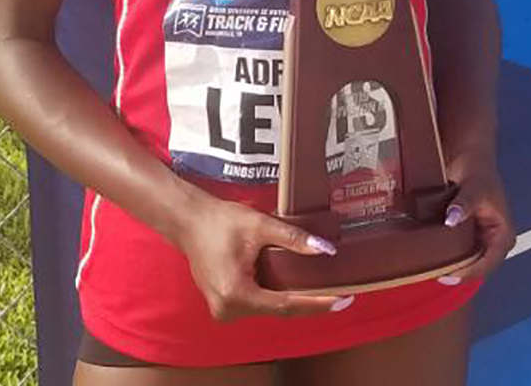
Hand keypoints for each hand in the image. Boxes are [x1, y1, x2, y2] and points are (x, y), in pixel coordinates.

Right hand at [172, 197, 349, 320]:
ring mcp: (224, 309)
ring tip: (324, 290)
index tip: (342, 300)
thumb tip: (325, 250)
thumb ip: (293, 239)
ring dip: (293, 298)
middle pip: (279, 309)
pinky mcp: (224, 303)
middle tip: (341, 294)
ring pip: (269, 308)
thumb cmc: (218, 221)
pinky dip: (276, 295)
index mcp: (236, 294)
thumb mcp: (259, 226)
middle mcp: (228, 309)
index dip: (316, 303)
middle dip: (309, 301)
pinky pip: (258, 303)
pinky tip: (296, 286)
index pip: (286, 305)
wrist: (188, 220)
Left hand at [441, 148, 514, 283]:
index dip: (468, 272)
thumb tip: (452, 220)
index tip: (446, 275)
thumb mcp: (474, 187)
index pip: (487, 264)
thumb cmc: (478, 171)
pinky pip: (456, 252)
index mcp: (503, 236)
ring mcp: (480, 240)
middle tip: (432, 274)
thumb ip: (465, 204)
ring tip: (428, 269)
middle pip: (476, 267)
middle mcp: (494, 242)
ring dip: (449, 265)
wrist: (470, 156)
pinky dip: (445, 255)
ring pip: (465, 261)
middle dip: (456, 271)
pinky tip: (429, 256)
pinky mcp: (467, 235)